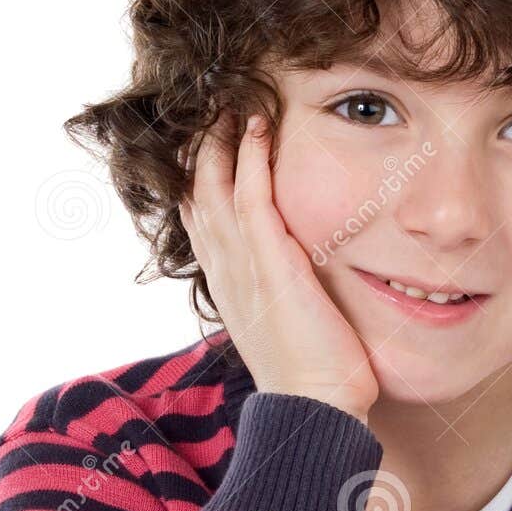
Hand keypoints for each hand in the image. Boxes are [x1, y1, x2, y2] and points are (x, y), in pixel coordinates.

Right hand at [179, 109, 379, 422]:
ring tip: (229, 99)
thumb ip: (283, 295)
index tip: (206, 140)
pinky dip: (249, 158)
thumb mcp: (287, 326)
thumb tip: (298, 280)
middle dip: (199, 146)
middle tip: (208, 105)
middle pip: (195, 192)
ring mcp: (242, 266)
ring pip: (214, 185)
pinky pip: (250, 197)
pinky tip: (256, 125)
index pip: (201, 216)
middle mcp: (225, 270)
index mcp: (229, 284)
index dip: (199, 175)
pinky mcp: (270, 265)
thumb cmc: (314, 379)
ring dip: (219, 138)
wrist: (316, 411)